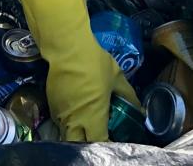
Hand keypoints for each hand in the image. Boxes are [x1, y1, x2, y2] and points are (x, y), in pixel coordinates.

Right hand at [18, 0, 138, 141]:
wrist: (67, 47)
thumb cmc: (94, 63)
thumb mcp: (116, 76)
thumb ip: (128, 95)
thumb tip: (140, 108)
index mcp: (94, 117)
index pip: (100, 142)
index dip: (107, 143)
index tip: (112, 138)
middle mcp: (75, 121)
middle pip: (79, 145)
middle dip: (87, 143)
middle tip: (96, 134)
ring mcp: (61, 114)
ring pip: (67, 133)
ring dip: (76, 133)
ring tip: (85, 124)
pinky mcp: (51, 104)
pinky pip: (60, 120)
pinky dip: (67, 120)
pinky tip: (75, 111)